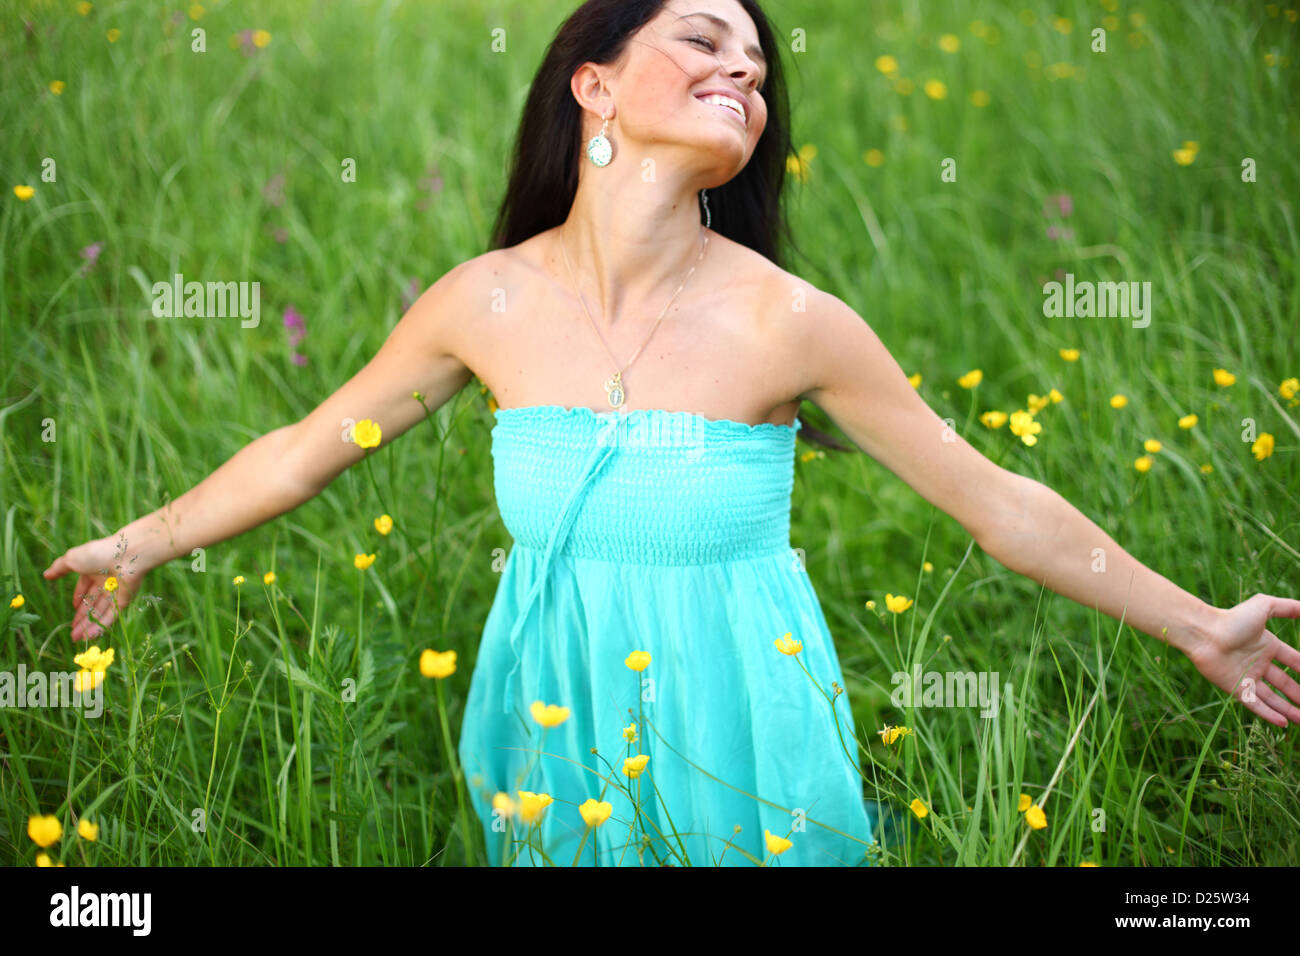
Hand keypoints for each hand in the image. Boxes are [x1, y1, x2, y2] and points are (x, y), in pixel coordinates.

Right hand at [42, 532, 147, 642]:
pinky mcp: (124, 600)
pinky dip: (101, 626)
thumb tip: (46, 575)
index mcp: (94, 570)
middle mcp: (105, 582)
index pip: (85, 588)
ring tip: (77, 638)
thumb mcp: (72, 559)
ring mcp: (115, 592)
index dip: (79, 598)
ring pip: (100, 612)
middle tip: (72, 633)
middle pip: (92, 603)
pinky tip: (89, 636)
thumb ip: (59, 568)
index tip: (73, 608)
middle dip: (81, 618)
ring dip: (88, 626)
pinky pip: (111, 615)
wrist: (126, 554)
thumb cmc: (98, 553)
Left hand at [1184, 594, 1299, 727]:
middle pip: (1285, 683)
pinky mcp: (1235, 688)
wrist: (1203, 633)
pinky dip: (1269, 714)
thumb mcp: (1264, 606)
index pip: (1294, 661)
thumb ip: (1288, 607)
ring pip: (1273, 698)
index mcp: (1267, 646)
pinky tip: (1284, 723)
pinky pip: (1255, 705)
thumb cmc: (1232, 619)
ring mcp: (1246, 677)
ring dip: (1288, 709)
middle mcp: (1258, 663)